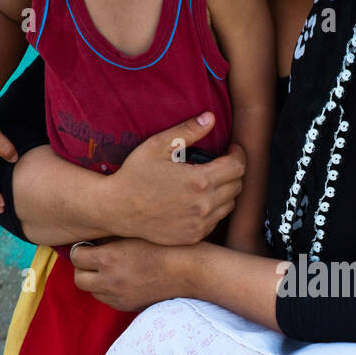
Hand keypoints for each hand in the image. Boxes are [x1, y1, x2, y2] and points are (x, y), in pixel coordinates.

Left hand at [70, 237, 179, 311]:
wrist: (189, 270)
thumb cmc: (165, 246)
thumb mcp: (133, 234)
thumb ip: (110, 237)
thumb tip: (92, 239)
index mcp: (109, 258)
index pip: (76, 256)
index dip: (81, 250)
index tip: (89, 246)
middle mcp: (110, 280)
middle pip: (79, 279)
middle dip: (84, 269)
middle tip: (94, 260)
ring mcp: (119, 297)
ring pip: (92, 292)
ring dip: (96, 282)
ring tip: (111, 271)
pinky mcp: (128, 306)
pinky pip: (108, 300)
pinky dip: (110, 291)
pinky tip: (123, 280)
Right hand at [107, 112, 246, 244]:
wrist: (116, 210)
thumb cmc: (134, 176)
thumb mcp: (158, 146)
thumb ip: (188, 131)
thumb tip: (211, 117)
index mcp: (199, 181)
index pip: (238, 166)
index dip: (239, 154)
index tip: (232, 149)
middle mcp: (203, 205)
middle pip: (238, 186)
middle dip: (233, 171)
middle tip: (221, 164)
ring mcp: (200, 224)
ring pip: (230, 205)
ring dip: (226, 191)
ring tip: (210, 182)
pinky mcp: (194, 237)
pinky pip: (216, 221)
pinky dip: (214, 209)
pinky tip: (199, 200)